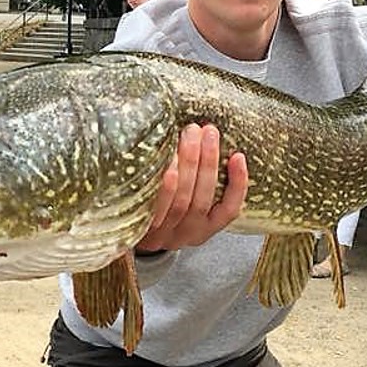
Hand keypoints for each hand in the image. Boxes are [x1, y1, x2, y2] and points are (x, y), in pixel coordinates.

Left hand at [136, 124, 247, 251]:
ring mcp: (163, 234)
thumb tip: (206, 134)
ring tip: (189, 136)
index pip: (229, 211)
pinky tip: (168, 165)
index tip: (238, 156)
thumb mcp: (187, 201)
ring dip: (188, 166)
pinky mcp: (141, 230)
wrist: (127, 235)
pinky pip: (156, 208)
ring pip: (182, 201)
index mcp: (205, 228)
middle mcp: (187, 234)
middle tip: (208, 130)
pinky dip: (165, 187)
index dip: (238, 185)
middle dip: (208, 161)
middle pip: (202, 199)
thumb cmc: (163, 209)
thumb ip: (198, 178)